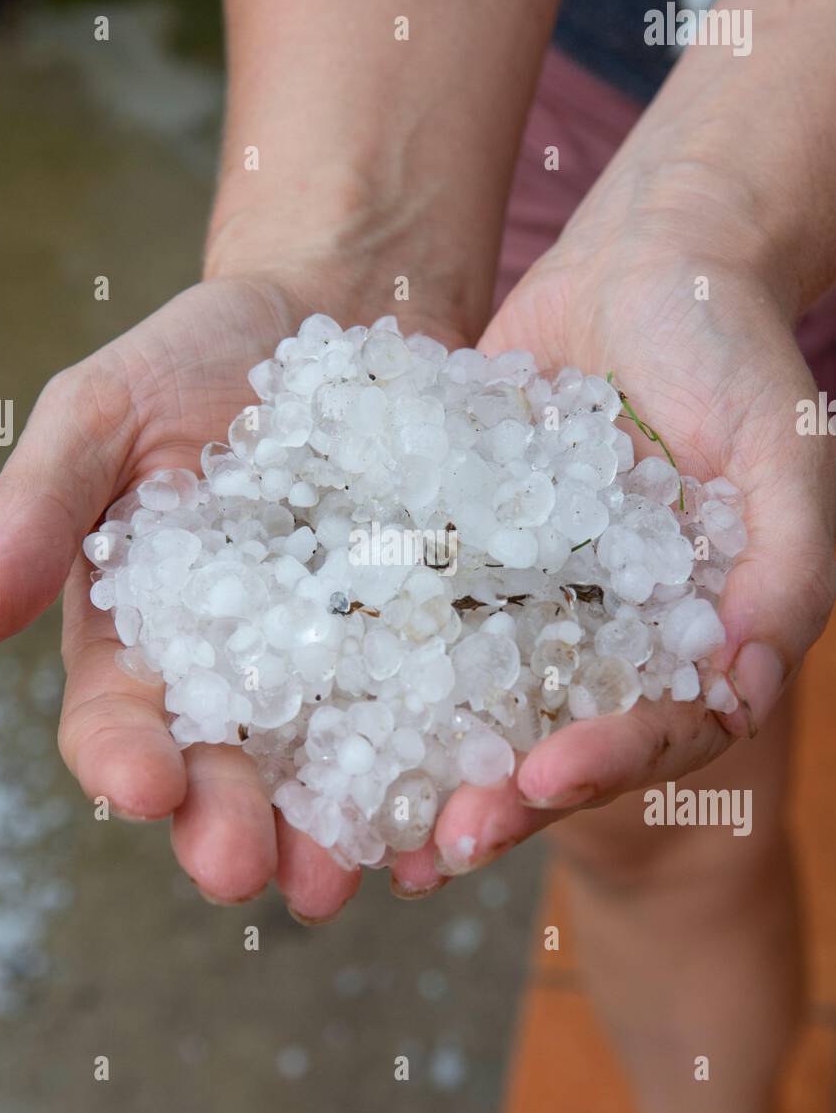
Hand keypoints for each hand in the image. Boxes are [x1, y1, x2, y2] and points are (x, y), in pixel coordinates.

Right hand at [0, 270, 465, 915]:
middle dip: (228, 826)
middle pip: (222, 772)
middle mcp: (234, 675)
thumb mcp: (103, 412)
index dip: (124, 761)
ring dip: (329, 831)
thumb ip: (41, 506)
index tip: (142, 786)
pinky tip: (448, 807)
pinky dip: (431, 768)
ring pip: (324, 770)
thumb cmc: (193, 360)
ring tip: (346, 877)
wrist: (327, 314)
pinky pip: (426, 715)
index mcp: (140, 639)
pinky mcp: (418, 643)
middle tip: (248, 872)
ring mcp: (331, 666)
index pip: (117, 721)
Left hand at [427, 173, 835, 877]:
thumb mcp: (784, 455)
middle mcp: (608, 634)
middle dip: (500, 795)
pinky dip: (382, 659)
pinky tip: (326, 697)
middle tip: (436, 848)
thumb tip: (748, 688)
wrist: (646, 264)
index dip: (605, 765)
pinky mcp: (465, 548)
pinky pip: (424, 612)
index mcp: (690, 637)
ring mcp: (533, 596)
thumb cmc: (734, 356)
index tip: (540, 780)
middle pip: (554, 737)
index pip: (655, 729)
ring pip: (479, 698)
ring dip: (428, 761)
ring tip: (368, 821)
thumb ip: (786, 570)